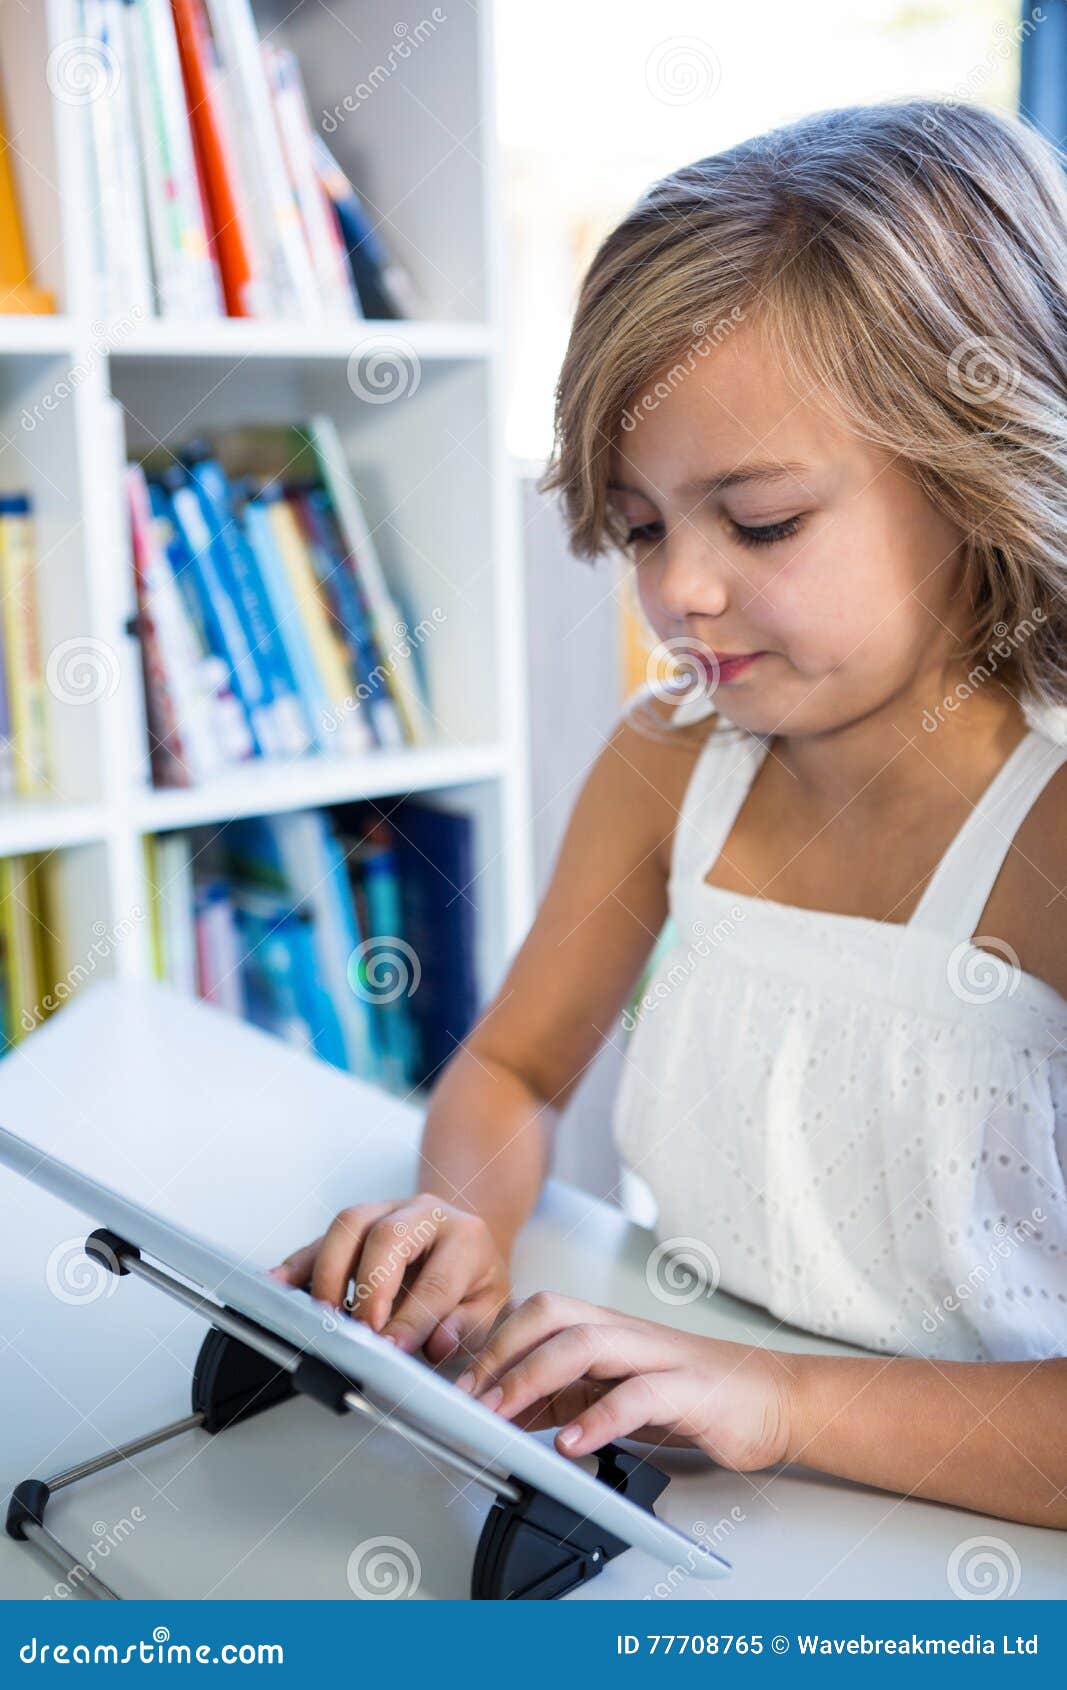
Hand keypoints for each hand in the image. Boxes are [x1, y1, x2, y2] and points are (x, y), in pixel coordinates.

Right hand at [267, 1194, 510, 1361]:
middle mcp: (424, 1214)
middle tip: (361, 1331)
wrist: (460, 1238)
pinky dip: (298, 1262)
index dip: (413, 1319)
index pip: (437, 1280)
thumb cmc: (471, 1276)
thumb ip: (464, 1326)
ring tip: (325, 1317)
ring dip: (330, 1272)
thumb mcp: (487, 1306)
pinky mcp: (355, 1223)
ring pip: (348, 1224)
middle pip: (388, 1236)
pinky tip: (279, 1284)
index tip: (393, 1349)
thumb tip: (436, 1342)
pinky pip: (321, 1236)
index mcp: (464, 1237)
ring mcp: (386, 1210)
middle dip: (369, 1287)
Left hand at [456, 1291, 796, 1469]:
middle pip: (551, 1311)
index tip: (455, 1383)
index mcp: (607, 1329)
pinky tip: (572, 1443)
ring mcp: (658, 1356)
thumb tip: (507, 1410)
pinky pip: (639, 1394)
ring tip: (501, 1416)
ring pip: (585, 1342)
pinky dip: (600, 1418)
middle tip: (468, 1397)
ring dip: (534, 1377)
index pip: (535, 1314)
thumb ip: (567, 1396)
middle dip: (501, 1348)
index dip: (491, 1341)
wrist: (775, 1399)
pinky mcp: (690, 1389)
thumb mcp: (618, 1393)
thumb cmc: (697, 1394)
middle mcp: (626, 1332)